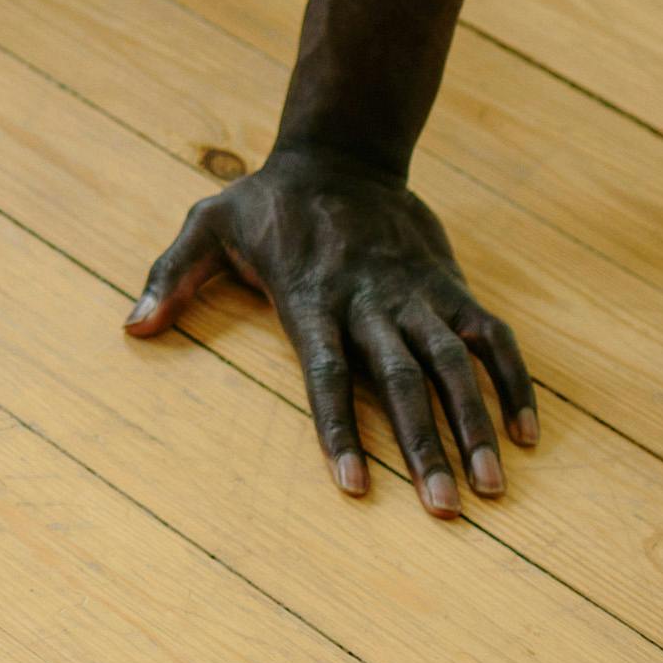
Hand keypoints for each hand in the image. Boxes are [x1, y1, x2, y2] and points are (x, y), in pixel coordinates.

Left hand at [126, 149, 534, 516]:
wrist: (341, 151)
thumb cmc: (266, 202)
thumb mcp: (207, 225)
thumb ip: (172, 277)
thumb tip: (133, 328)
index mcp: (311, 298)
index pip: (327, 375)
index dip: (340, 430)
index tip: (355, 487)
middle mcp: (369, 300)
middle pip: (402, 381)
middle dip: (425, 447)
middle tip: (444, 511)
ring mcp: (416, 293)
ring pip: (454, 364)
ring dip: (476, 425)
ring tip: (494, 487)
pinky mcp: (449, 285)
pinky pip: (491, 336)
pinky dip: (515, 380)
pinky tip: (529, 433)